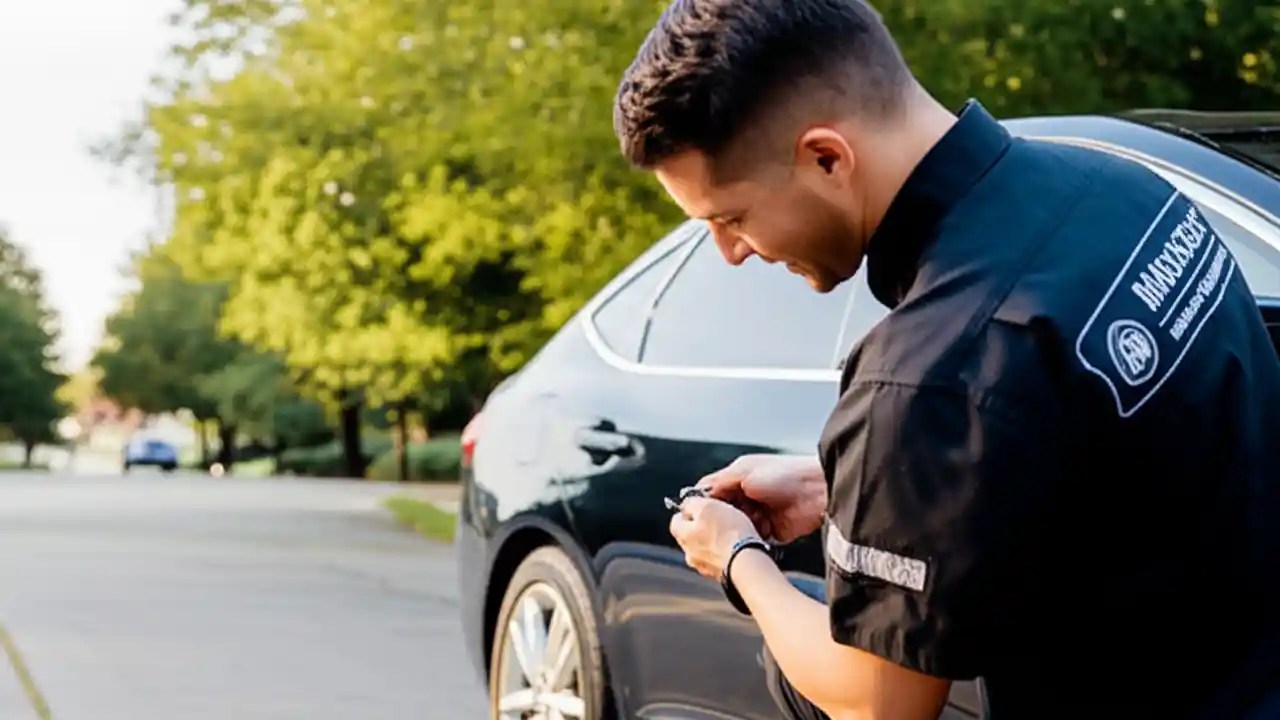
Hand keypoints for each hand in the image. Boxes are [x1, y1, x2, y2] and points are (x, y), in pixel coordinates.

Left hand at [669, 497, 758, 579]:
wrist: (747, 563)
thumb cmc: (727, 533)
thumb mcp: (706, 506)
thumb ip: (691, 503)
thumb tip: (686, 504)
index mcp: (682, 535)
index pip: (676, 519)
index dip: (689, 510)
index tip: (702, 505)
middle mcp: (689, 554)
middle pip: (690, 535)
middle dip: (702, 527)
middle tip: (719, 517)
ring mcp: (705, 568)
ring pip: (705, 549)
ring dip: (714, 542)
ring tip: (732, 533)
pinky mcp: (721, 576)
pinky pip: (720, 560)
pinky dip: (725, 553)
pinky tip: (738, 547)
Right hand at [696, 454, 826, 543]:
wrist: (818, 492)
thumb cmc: (784, 475)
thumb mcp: (745, 473)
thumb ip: (720, 482)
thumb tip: (696, 493)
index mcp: (739, 478)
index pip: (712, 492)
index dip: (702, 504)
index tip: (692, 517)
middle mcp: (747, 496)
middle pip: (723, 513)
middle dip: (719, 521)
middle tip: (710, 531)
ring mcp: (760, 514)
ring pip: (737, 528)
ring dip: (735, 532)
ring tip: (732, 535)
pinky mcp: (772, 531)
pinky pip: (753, 540)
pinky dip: (749, 542)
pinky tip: (746, 542)